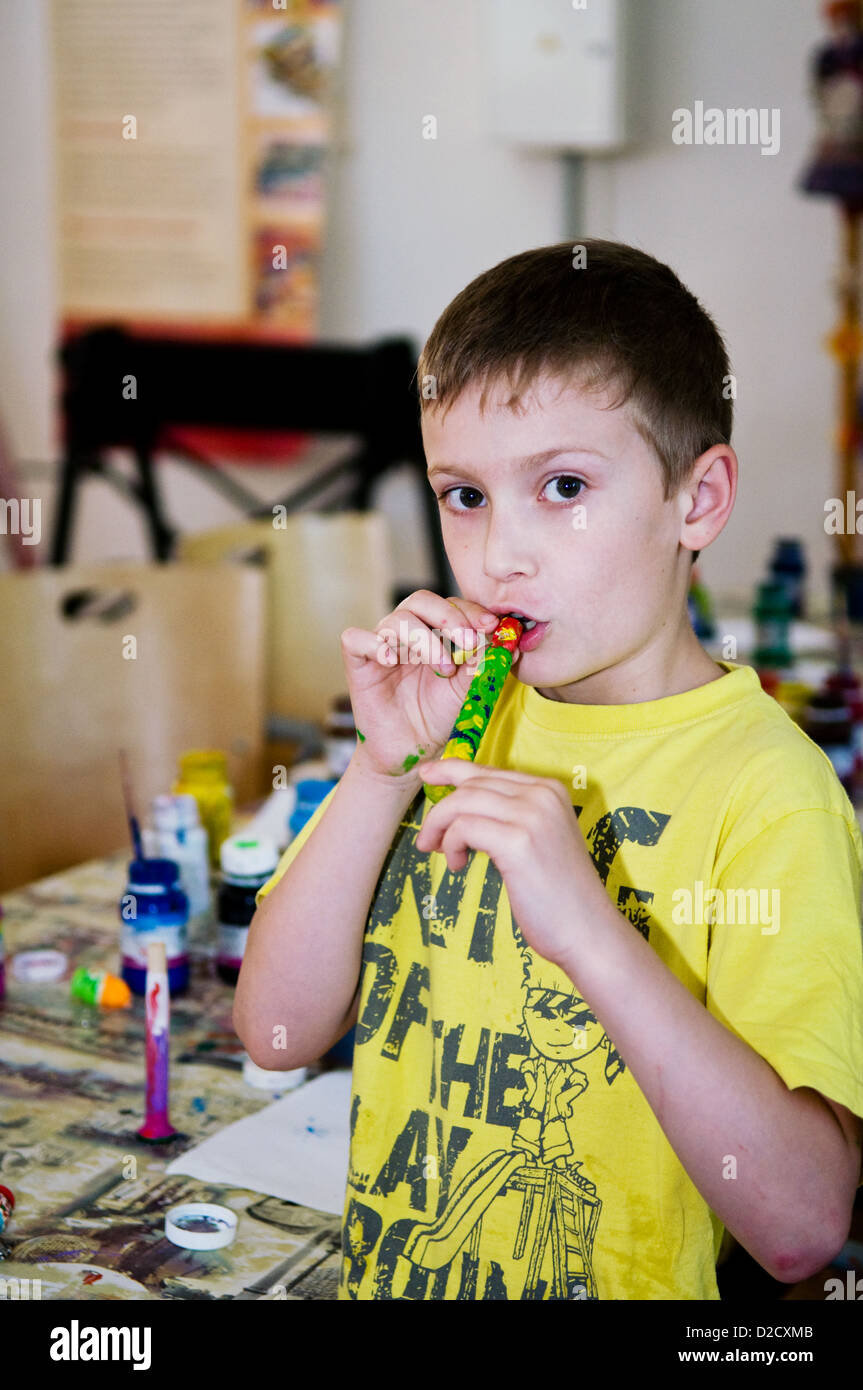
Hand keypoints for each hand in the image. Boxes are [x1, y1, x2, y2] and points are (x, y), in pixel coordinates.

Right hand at [340, 591, 510, 782]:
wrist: (411, 751)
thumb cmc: (438, 716)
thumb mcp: (468, 689)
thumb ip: (484, 663)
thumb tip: (512, 642)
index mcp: (435, 632)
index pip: (451, 605)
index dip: (470, 612)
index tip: (492, 627)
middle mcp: (407, 633)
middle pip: (421, 601)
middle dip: (449, 617)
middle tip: (468, 641)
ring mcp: (382, 646)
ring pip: (396, 619)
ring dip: (424, 639)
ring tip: (442, 669)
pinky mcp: (357, 663)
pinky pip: (355, 638)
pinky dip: (374, 644)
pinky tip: (391, 661)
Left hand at [415, 758, 609, 967]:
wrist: (587, 930)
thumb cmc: (559, 893)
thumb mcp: (538, 840)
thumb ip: (511, 816)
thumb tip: (461, 805)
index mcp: (550, 789)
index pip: (489, 771)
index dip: (452, 769)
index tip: (426, 775)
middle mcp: (543, 794)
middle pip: (471, 785)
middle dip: (440, 810)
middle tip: (428, 840)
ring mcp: (532, 816)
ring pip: (461, 802)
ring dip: (440, 828)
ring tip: (440, 854)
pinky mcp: (518, 842)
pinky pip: (463, 828)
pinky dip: (451, 845)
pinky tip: (457, 865)